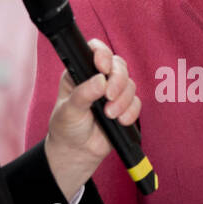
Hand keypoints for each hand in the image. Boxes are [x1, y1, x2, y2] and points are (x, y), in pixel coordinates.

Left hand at [44, 39, 139, 200]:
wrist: (76, 152)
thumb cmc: (66, 128)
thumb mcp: (69, 110)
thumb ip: (83, 94)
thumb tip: (100, 80)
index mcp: (80, 72)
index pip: (95, 51)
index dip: (102, 54)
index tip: (102, 67)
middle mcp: (98, 79)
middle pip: (118, 66)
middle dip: (118, 81)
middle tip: (109, 97)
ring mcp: (113, 93)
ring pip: (130, 84)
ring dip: (123, 100)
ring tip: (110, 115)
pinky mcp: (124, 107)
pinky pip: (136, 103)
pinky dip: (130, 112)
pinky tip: (120, 121)